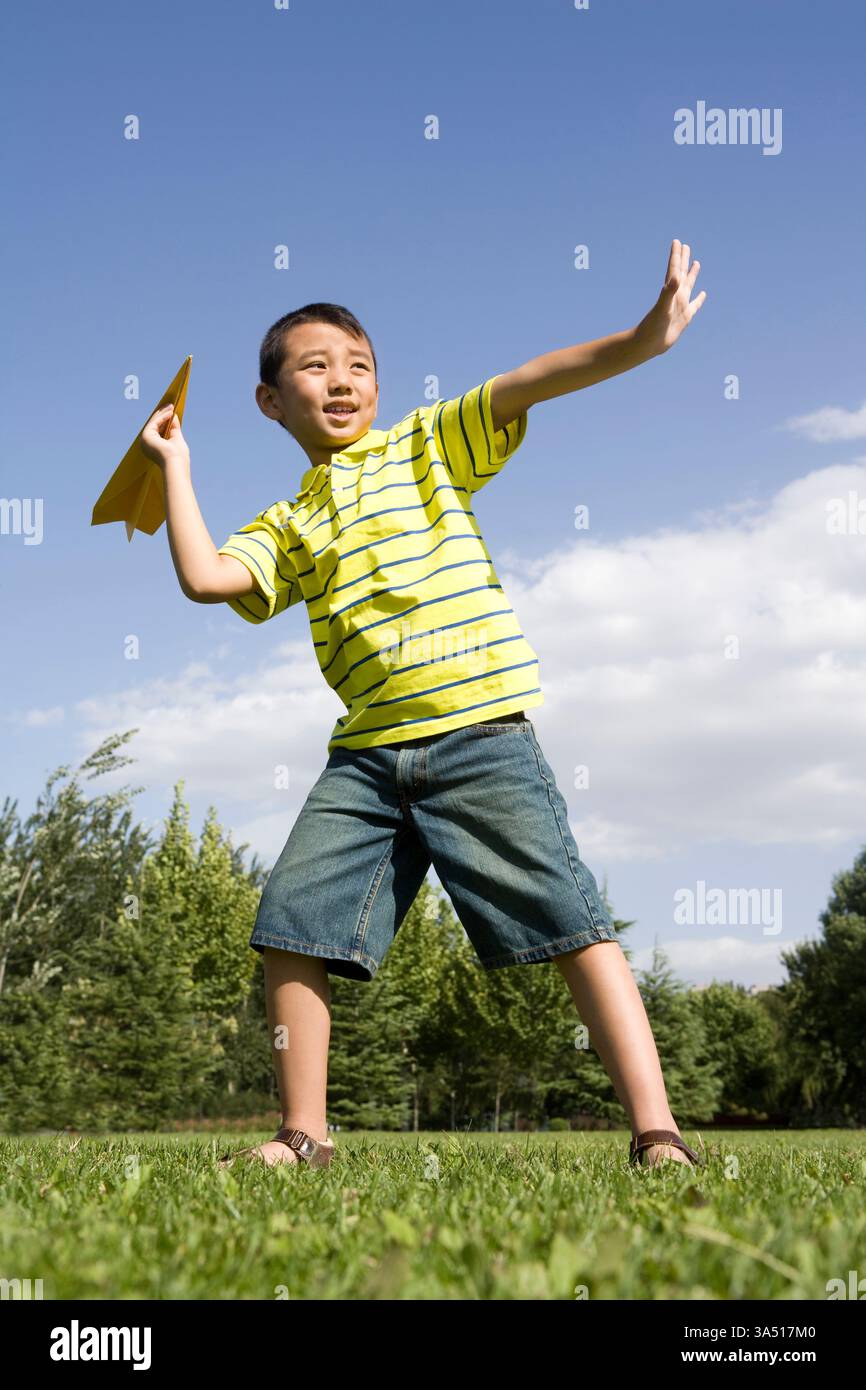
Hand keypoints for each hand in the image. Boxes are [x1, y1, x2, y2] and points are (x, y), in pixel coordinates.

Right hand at [140, 403, 189, 469]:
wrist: (175, 463)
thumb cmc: (178, 456)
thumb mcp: (177, 438)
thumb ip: (174, 428)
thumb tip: (174, 415)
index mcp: (153, 447)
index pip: (158, 430)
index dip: (164, 420)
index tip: (171, 412)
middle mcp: (147, 444)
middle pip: (155, 425)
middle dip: (163, 414)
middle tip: (170, 405)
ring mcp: (145, 440)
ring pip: (154, 422)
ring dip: (163, 413)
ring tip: (171, 406)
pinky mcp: (146, 436)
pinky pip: (155, 422)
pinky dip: (163, 417)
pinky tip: (170, 412)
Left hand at [635, 239, 706, 356]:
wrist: (649, 344)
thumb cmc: (653, 326)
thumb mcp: (663, 307)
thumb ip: (669, 292)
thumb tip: (676, 277)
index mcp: (671, 291)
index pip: (674, 269)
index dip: (676, 255)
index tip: (677, 241)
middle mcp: (676, 296)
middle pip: (681, 273)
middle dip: (683, 259)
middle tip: (685, 246)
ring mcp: (681, 306)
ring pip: (688, 286)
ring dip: (691, 274)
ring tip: (696, 263)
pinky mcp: (685, 317)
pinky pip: (695, 305)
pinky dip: (700, 299)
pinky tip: (703, 294)